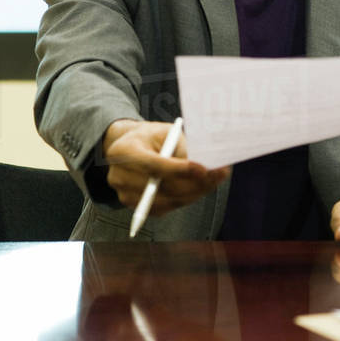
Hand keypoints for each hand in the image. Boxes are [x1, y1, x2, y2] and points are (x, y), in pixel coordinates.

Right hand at [102, 119, 230, 215]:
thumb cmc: (151, 138)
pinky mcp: (135, 207)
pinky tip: (200, 188)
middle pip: (161, 187)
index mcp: (124, 151)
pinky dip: (185, 199)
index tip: (203, 169)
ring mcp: (125, 195)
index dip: (179, 170)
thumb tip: (205, 163)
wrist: (130, 149)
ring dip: (194, 193)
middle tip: (220, 174)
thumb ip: (182, 147)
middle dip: (194, 183)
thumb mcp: (165, 132)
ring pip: (167, 200)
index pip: (153, 165)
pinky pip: (166, 208)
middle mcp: (119, 176)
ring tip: (214, 180)